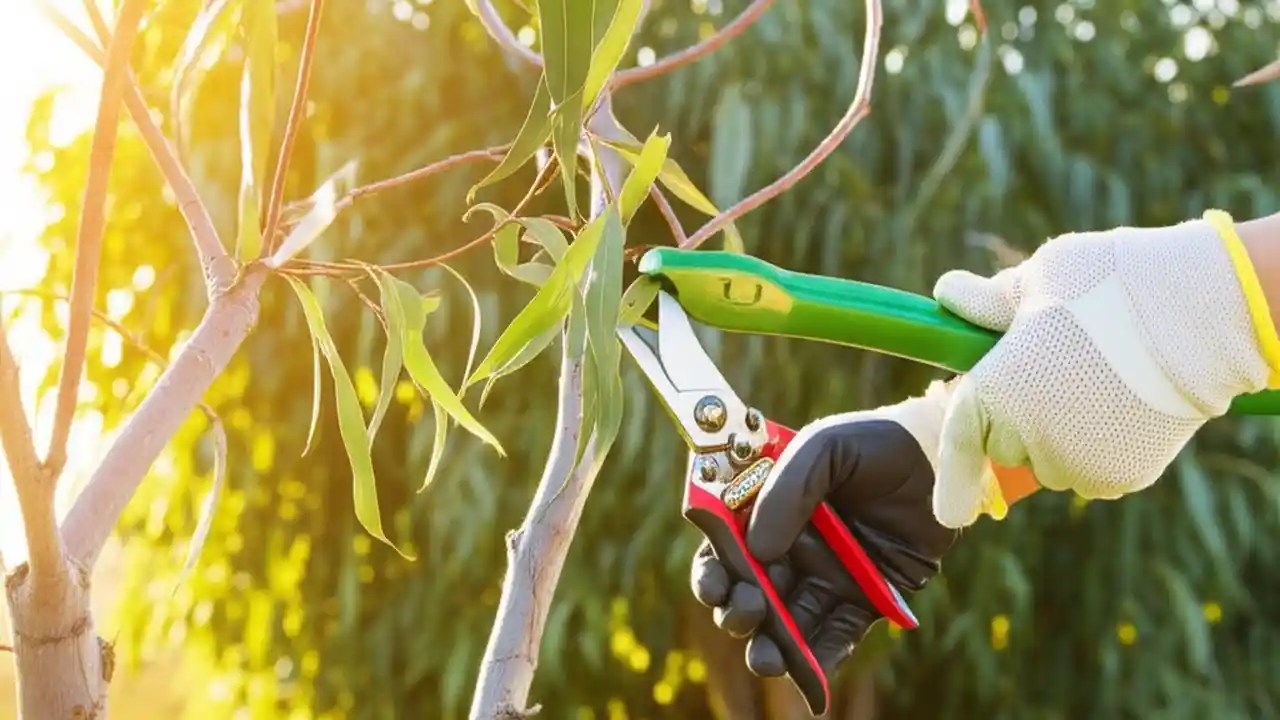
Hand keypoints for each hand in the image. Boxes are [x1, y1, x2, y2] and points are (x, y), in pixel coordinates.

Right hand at [689, 381, 959, 677]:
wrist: (941, 456)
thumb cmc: (874, 443)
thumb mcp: (823, 447)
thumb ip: (785, 490)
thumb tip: (757, 550)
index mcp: (768, 512)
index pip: (724, 550)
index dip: (712, 573)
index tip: (715, 585)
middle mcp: (792, 549)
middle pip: (750, 593)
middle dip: (738, 611)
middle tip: (747, 610)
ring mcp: (828, 576)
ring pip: (788, 623)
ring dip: (771, 646)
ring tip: (768, 659)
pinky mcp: (866, 599)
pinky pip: (839, 635)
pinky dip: (821, 659)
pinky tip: (809, 673)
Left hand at [931, 211, 1278, 528]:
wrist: (1199, 315)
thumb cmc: (1109, 284)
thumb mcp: (1038, 278)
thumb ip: (989, 302)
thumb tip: (948, 294)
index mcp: (992, 391)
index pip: (958, 446)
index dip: (953, 484)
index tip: (952, 515)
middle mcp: (1026, 439)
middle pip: (1010, 445)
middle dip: (1022, 421)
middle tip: (1061, 373)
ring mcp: (1075, 465)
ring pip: (1055, 462)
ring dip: (1065, 437)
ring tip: (1103, 382)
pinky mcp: (1121, 477)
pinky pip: (1097, 472)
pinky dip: (1104, 450)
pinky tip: (1128, 407)